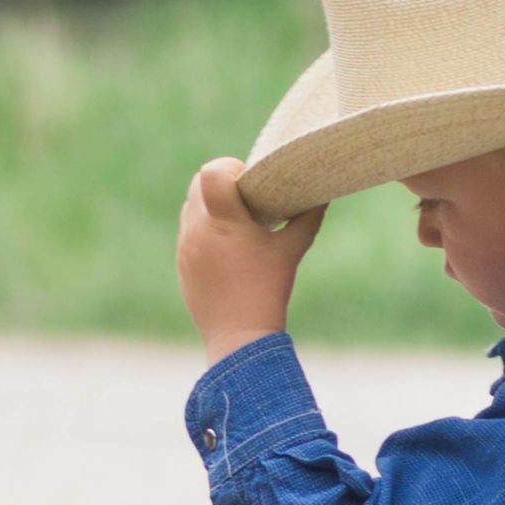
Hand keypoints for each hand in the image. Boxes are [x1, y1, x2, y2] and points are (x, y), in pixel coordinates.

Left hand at [176, 157, 323, 363]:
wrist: (239, 336)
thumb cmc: (268, 290)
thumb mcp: (291, 252)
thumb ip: (307, 218)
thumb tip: (322, 195)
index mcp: (224, 220)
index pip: (211, 171)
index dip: (229, 168)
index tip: (247, 182)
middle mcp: (198, 228)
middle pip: (198, 183)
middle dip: (220, 184)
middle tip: (246, 200)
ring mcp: (186, 246)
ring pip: (190, 206)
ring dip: (210, 206)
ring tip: (236, 224)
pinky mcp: (182, 263)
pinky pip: (188, 232)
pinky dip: (204, 229)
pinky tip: (225, 248)